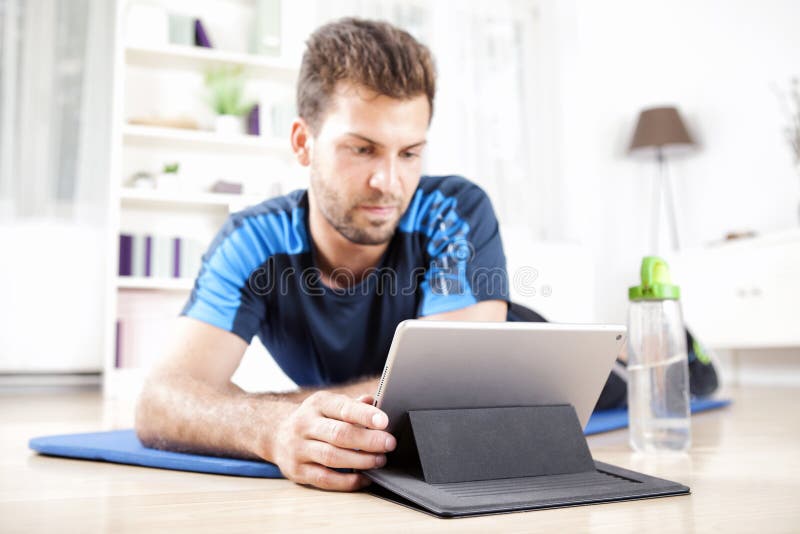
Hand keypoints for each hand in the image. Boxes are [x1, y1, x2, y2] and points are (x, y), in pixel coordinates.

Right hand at [272, 391, 395, 490]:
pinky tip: (365, 478)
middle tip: (389, 443)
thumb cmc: (313, 418)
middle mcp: (304, 425)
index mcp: (317, 404)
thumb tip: (377, 402)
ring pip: (332, 457)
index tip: (384, 421)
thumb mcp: (329, 404)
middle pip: (339, 434)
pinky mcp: (297, 471)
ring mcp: (298, 449)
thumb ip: (353, 405)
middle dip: (368, 440)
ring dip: (361, 460)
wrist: (276, 433)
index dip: (364, 415)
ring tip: (380, 460)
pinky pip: (325, 479)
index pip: (342, 407)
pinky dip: (348, 481)